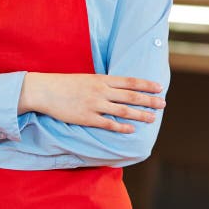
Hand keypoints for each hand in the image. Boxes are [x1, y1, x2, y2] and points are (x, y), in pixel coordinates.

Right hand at [19, 73, 165, 133]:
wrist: (45, 90)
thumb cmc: (64, 84)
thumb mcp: (86, 78)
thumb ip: (102, 83)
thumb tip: (118, 88)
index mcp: (100, 79)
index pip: (129, 81)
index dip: (146, 85)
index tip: (159, 87)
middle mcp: (100, 91)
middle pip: (130, 96)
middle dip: (149, 100)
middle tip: (163, 103)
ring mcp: (94, 104)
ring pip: (123, 111)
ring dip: (140, 115)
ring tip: (152, 118)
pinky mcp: (87, 118)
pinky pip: (108, 124)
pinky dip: (122, 127)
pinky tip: (131, 129)